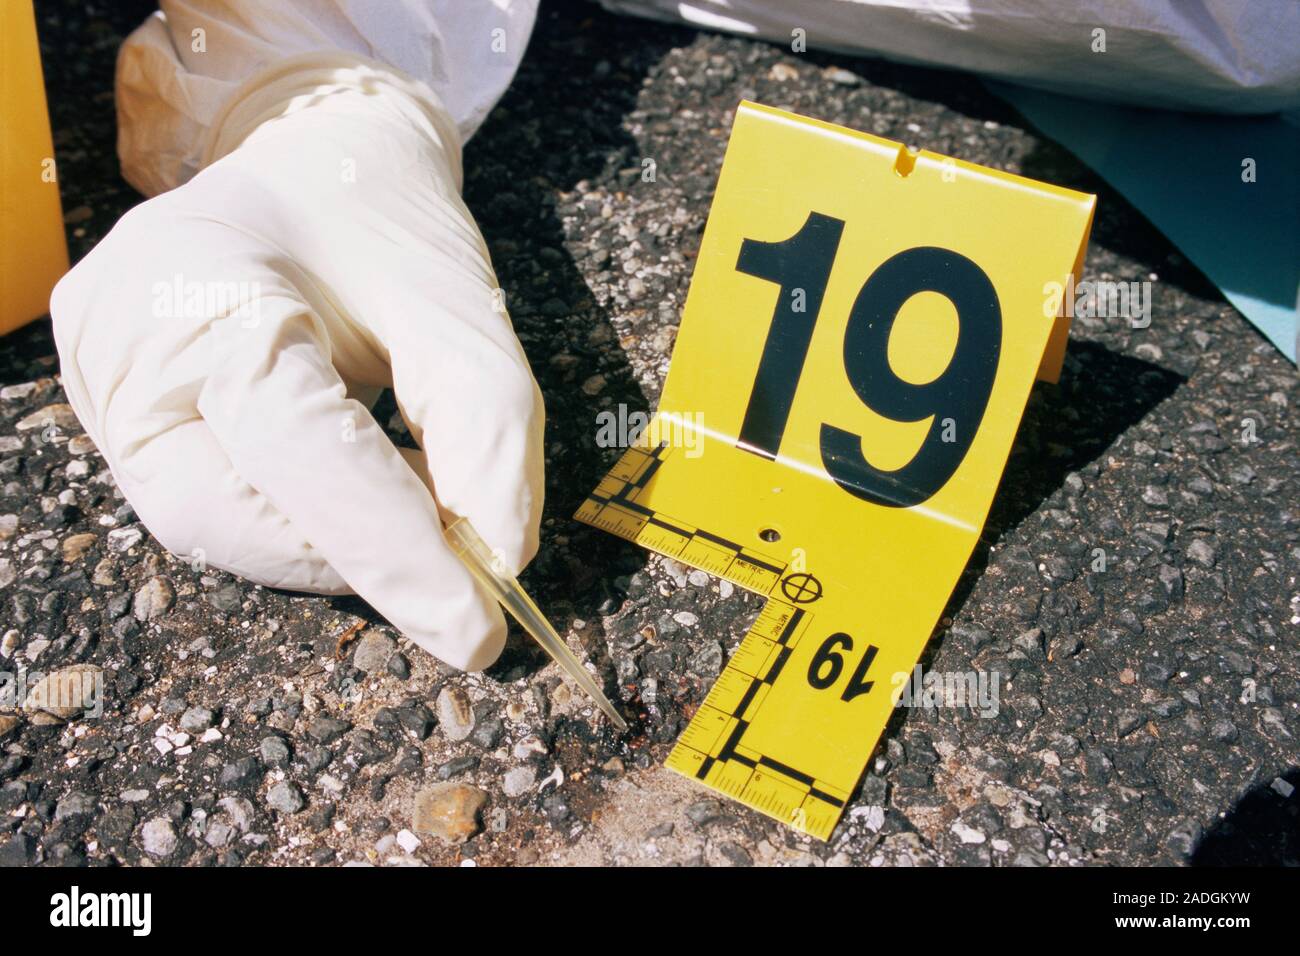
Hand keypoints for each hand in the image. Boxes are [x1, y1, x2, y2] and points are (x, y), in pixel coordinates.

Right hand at [51, 59, 544, 669]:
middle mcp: (124, 343)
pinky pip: (209, 505)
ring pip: (212, 530)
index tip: (475, 629)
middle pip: (227, 515)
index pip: (299, 446)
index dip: (391, 548)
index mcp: (206, 283)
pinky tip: (362, 499)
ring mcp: (103, 383)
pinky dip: (302, 523)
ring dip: (331, 548)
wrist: (306, 165)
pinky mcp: (117, 413)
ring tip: (415, 514)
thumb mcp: (459, 300)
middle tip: (456, 570)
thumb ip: (486, 420)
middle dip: (354, 560)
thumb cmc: (381, 220)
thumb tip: (499, 555)